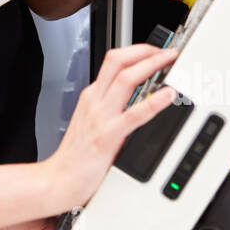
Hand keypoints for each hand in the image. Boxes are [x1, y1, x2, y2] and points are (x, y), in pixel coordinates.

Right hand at [46, 44, 177, 208]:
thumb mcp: (91, 121)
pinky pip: (134, 114)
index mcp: (92, 96)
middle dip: (145, 50)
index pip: (113, 62)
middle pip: (118, 61)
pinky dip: (154, 102)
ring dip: (151, 65)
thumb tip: (136, 100)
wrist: (59, 179)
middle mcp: (95, 101)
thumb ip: (109, 108)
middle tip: (167, 51)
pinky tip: (168, 96)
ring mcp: (101, 117)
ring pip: (126, 79)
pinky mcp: (108, 136)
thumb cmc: (75, 155)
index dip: (137, 51)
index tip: (156, 50)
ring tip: (170, 62)